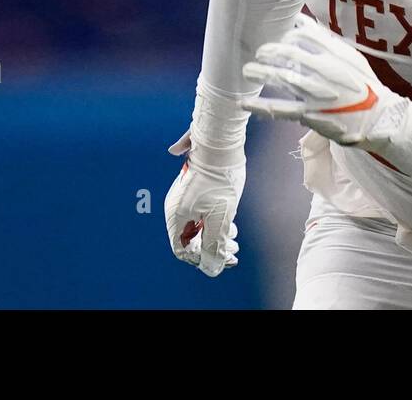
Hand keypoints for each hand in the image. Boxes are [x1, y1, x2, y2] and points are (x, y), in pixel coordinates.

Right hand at [164, 129, 243, 276]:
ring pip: (197, 225)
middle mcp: (176, 207)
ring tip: (235, 238)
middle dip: (214, 247)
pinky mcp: (194, 189)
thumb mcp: (221, 217)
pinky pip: (201, 213)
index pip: (183, 249)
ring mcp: (184, 197)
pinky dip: (214, 222)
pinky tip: (231, 223)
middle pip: (190, 238)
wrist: (220, 142)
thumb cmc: (220, 179)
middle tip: (234, 251)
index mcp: (177, 215)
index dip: (203, 259)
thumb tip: (213, 269)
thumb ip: (215, 245)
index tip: (225, 259)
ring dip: (216, 235)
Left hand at [242, 16, 407, 148]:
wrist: (379, 119)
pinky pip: (281, 109)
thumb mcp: (351, 58)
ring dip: (261, 72)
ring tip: (247, 70)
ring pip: (282, 78)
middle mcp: (325, 71)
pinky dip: (260, 105)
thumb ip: (326, 41)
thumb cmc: (365, 86)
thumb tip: (301, 23)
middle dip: (269, 51)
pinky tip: (244, 102)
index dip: (287, 36)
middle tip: (260, 52)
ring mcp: (316, 93)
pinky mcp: (311, 114)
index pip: (303, 36)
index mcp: (336, 55)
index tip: (282, 41)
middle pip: (289, 54)